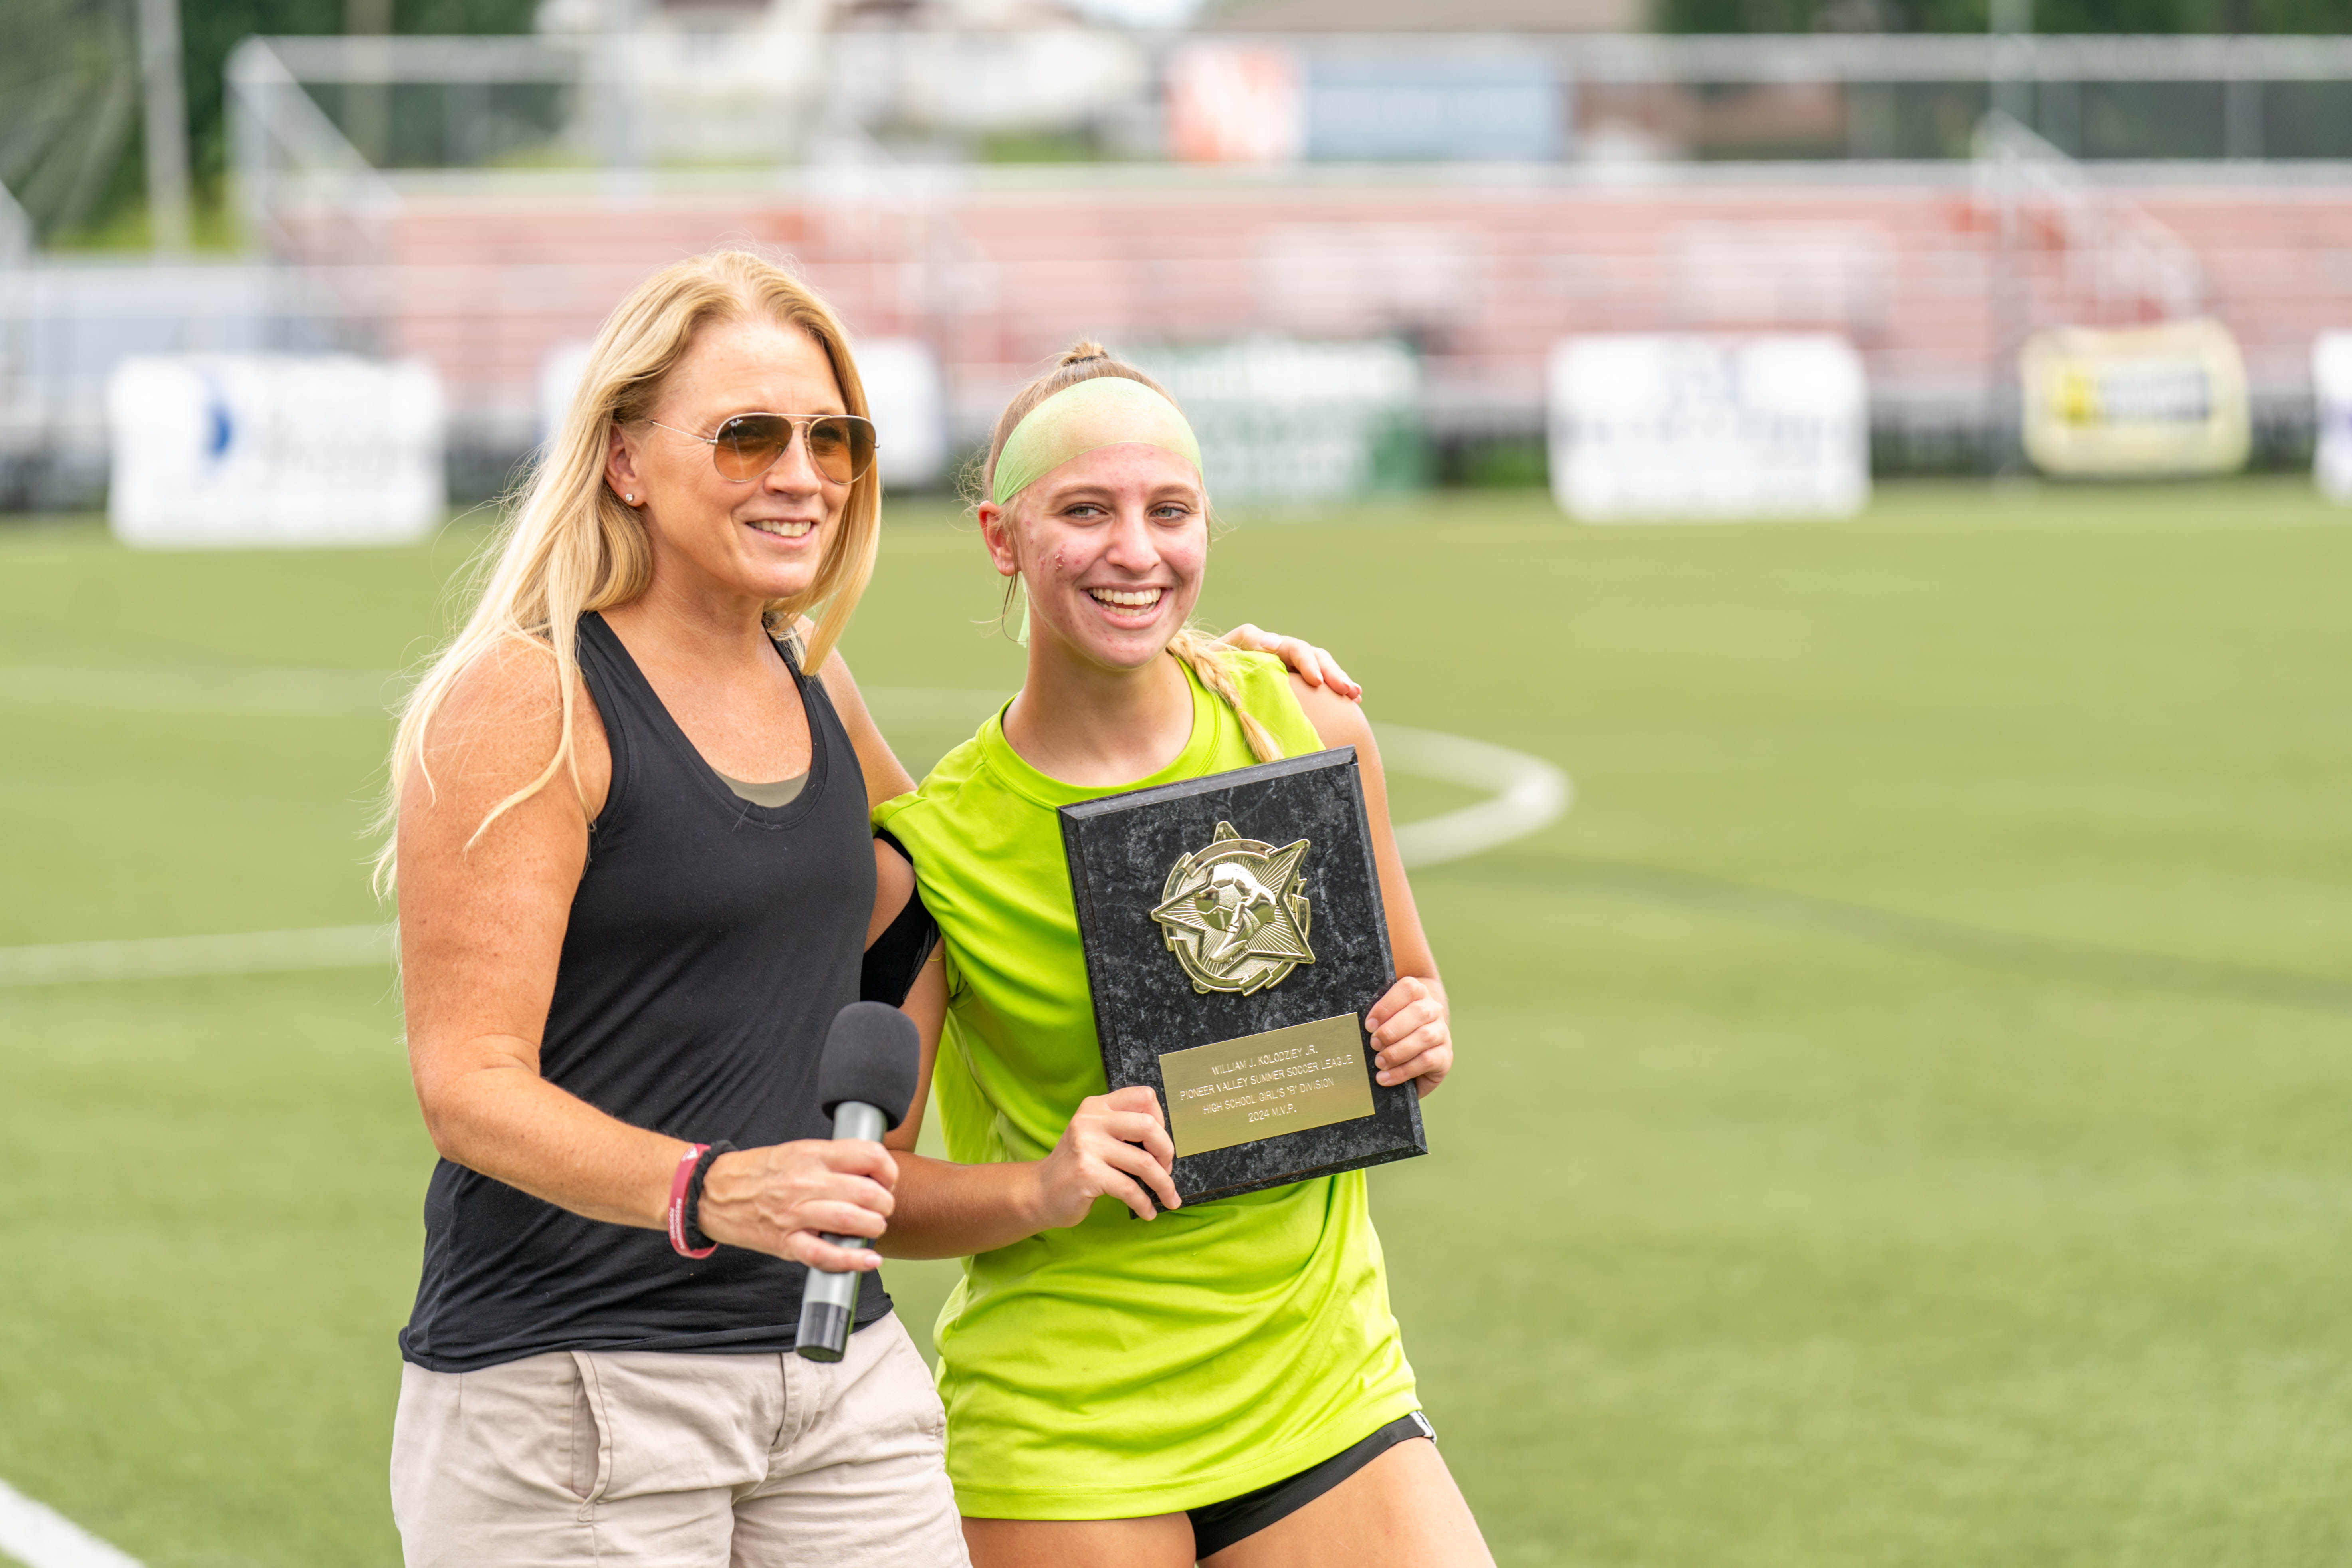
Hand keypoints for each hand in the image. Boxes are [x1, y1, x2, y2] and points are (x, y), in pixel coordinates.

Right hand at [695, 1139, 898, 1271]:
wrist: (713, 1192)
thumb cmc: (759, 1172)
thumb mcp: (798, 1151)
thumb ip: (833, 1160)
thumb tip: (871, 1173)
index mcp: (812, 1154)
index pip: (868, 1155)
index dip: (888, 1171)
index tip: (887, 1180)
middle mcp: (807, 1182)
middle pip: (866, 1192)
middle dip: (884, 1204)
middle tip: (881, 1209)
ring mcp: (795, 1214)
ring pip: (850, 1220)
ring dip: (873, 1227)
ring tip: (872, 1228)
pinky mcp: (785, 1242)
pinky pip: (824, 1255)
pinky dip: (851, 1260)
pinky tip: (868, 1260)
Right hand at [1030, 1085, 1180, 1224]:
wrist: (1039, 1193)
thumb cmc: (1076, 1167)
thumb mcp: (1095, 1136)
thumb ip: (1122, 1130)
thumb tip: (1166, 1145)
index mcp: (1097, 1106)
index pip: (1143, 1097)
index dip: (1162, 1120)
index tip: (1161, 1144)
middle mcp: (1091, 1120)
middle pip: (1149, 1127)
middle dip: (1167, 1152)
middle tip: (1167, 1170)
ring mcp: (1087, 1146)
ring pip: (1144, 1163)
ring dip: (1164, 1184)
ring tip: (1168, 1197)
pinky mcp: (1086, 1174)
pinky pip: (1130, 1189)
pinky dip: (1144, 1203)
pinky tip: (1148, 1211)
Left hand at [1218, 623, 1361, 701]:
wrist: (1203, 693)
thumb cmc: (1206, 680)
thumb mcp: (1217, 663)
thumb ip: (1241, 647)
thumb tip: (1268, 643)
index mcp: (1258, 645)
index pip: (1289, 647)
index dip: (1303, 661)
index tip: (1315, 680)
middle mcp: (1276, 653)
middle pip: (1308, 654)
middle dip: (1328, 671)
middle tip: (1344, 689)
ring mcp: (1287, 667)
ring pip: (1319, 666)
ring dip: (1338, 678)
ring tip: (1354, 694)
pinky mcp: (1294, 684)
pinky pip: (1321, 683)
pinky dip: (1337, 689)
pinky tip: (1354, 700)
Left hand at [1366, 976, 1450, 1096]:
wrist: (1416, 1051)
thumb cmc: (1392, 1031)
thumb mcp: (1384, 1019)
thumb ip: (1375, 1017)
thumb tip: (1351, 1026)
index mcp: (1418, 993)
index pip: (1408, 989)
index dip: (1386, 1006)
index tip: (1368, 1024)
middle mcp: (1434, 1010)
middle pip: (1419, 1012)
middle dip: (1391, 1030)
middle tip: (1373, 1044)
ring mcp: (1442, 1033)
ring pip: (1424, 1036)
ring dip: (1397, 1051)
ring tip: (1379, 1062)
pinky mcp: (1445, 1056)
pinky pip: (1427, 1061)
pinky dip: (1403, 1071)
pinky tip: (1386, 1077)